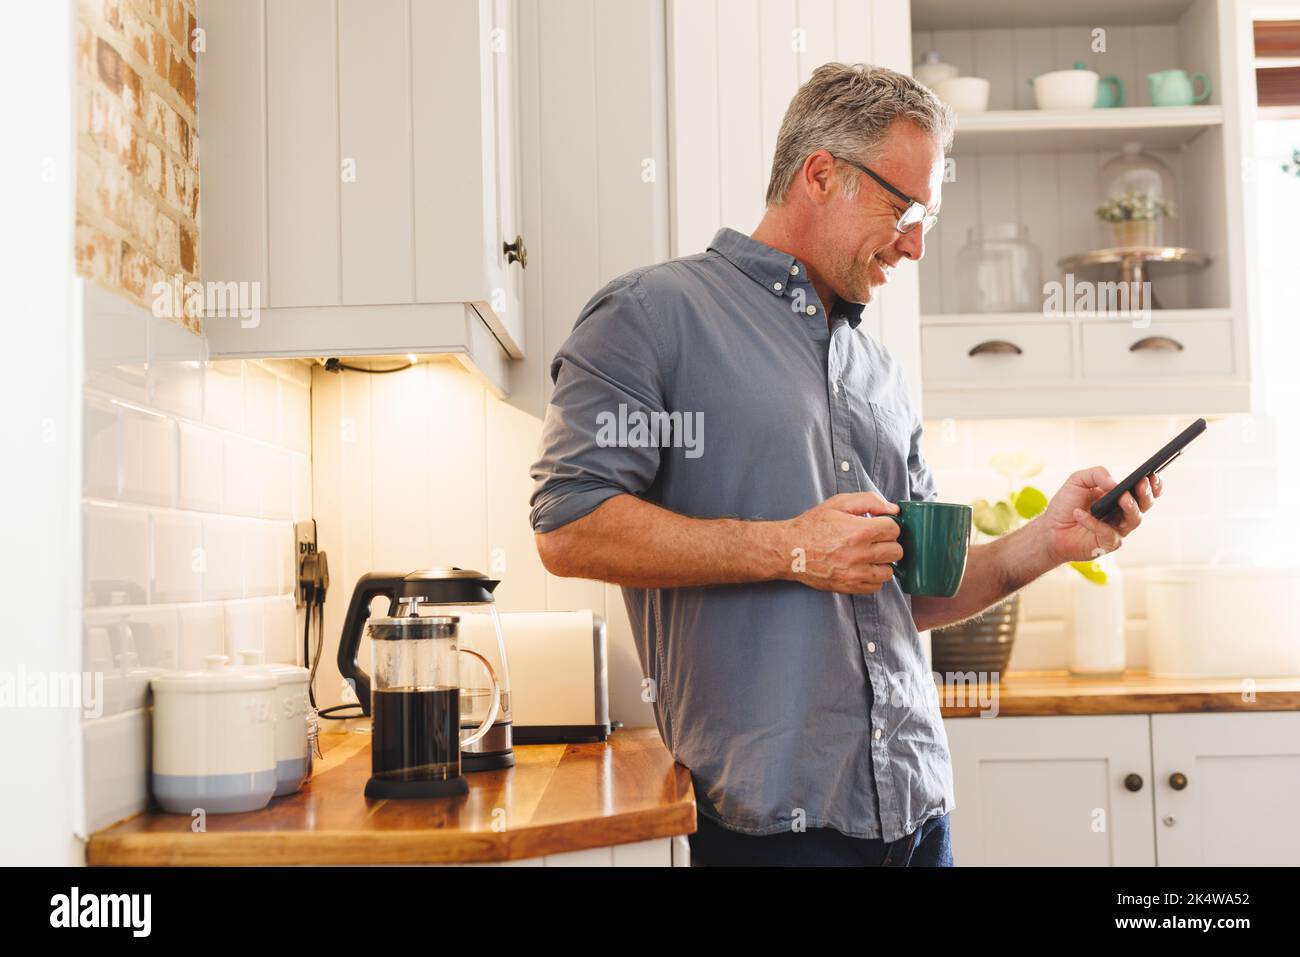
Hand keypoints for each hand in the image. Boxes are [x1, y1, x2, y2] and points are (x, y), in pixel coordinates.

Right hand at [779, 492, 902, 593]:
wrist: (790, 550)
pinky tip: (863, 567)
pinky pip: (877, 586)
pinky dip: (874, 577)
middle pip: (896, 550)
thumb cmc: (812, 526)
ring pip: (889, 570)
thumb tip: (893, 510)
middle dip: (887, 542)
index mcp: (859, 531)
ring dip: (883, 562)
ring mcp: (855, 573)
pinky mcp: (850, 587)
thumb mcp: (838, 503)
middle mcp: (860, 554)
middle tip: (874, 539)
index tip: (878, 525)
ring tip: (869, 554)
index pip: (894, 529)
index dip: (887, 524)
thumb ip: (869, 501)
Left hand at [1038, 466, 1163, 562]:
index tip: (1153, 475)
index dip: (1153, 485)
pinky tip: (1079, 514)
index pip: (1143, 491)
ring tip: (1122, 497)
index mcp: (1119, 497)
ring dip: (1131, 507)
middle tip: (1142, 484)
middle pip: (1145, 505)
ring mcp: (1117, 530)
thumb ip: (1096, 474)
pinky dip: (1093, 522)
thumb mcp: (1078, 481)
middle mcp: (1123, 514)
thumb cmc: (1066, 504)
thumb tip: (1115, 483)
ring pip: (1134, 520)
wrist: (1050, 529)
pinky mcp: (1108, 544)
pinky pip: (1108, 533)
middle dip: (1146, 494)